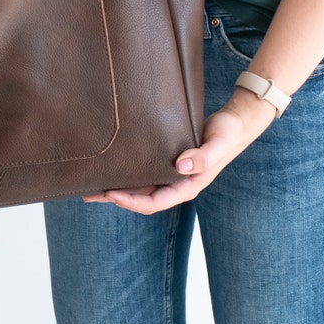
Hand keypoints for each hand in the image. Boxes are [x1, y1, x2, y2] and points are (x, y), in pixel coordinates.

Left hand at [83, 90, 276, 214]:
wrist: (235, 122)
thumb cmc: (228, 134)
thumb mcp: (218, 144)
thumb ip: (203, 157)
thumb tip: (181, 166)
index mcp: (188, 185)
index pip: (155, 202)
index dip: (132, 201)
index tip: (112, 194)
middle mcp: (177, 183)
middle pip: (142, 197)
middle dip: (115, 197)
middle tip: (88, 192)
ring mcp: (172, 173)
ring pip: (140, 186)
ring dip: (117, 187)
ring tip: (92, 183)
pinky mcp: (168, 160)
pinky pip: (145, 172)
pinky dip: (128, 172)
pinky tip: (114, 166)